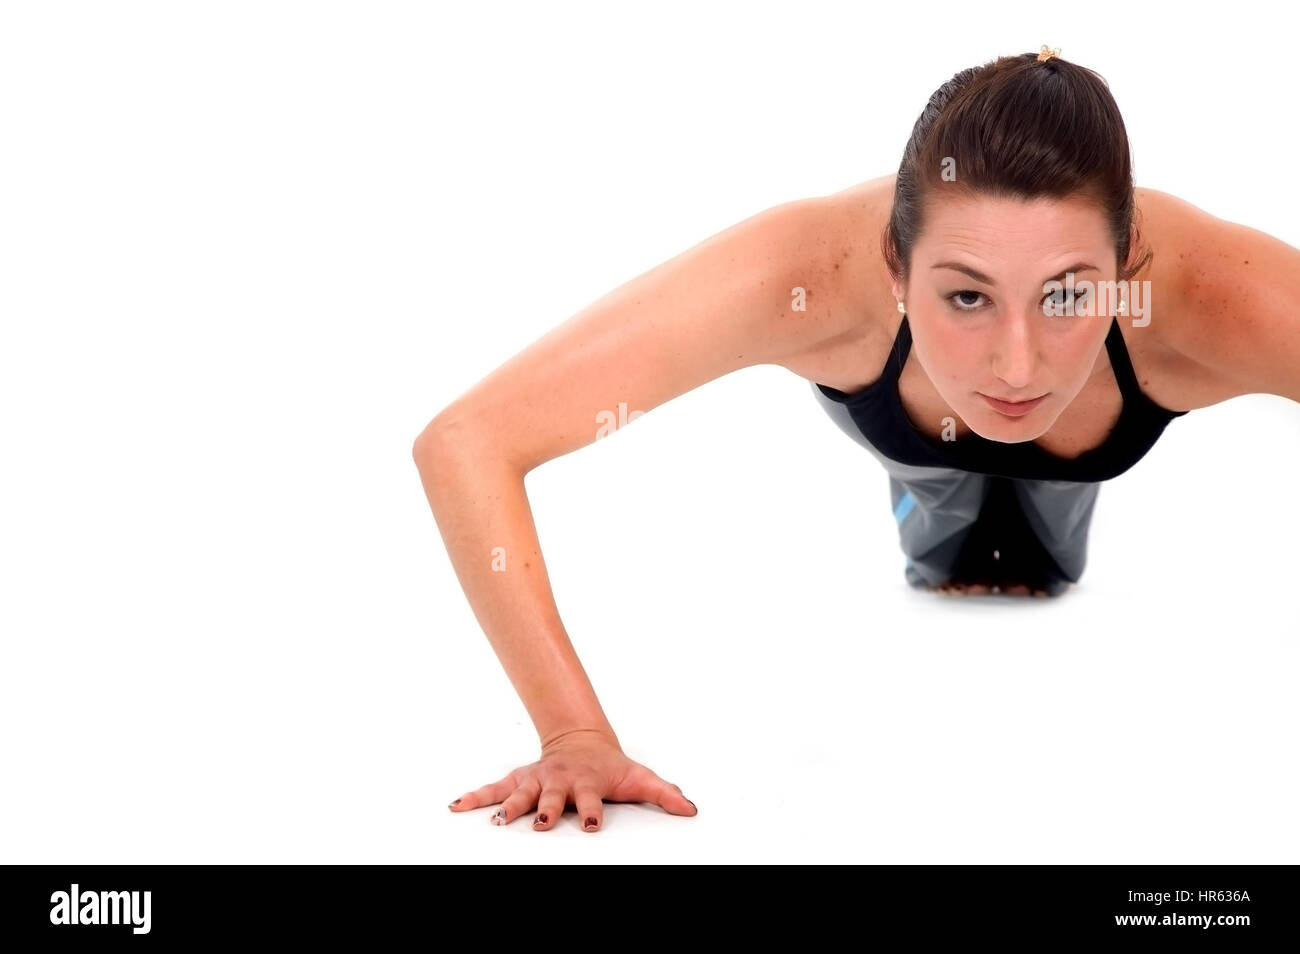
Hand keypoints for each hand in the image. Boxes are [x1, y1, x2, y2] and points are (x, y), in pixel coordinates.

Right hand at [446, 728, 697, 831]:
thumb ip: (664, 794)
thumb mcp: (639, 778)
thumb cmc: (610, 766)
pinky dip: (474, 797)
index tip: (591, 824)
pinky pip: (493, 789)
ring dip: (507, 808)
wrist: (582, 741)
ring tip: (495, 823)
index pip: (591, 800)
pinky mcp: (519, 781)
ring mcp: (536, 781)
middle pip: (550, 799)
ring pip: (518, 795)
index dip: (592, 812)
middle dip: (544, 811)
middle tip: (540, 823)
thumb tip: (690, 809)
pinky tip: (457, 805)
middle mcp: (558, 782)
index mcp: (586, 784)